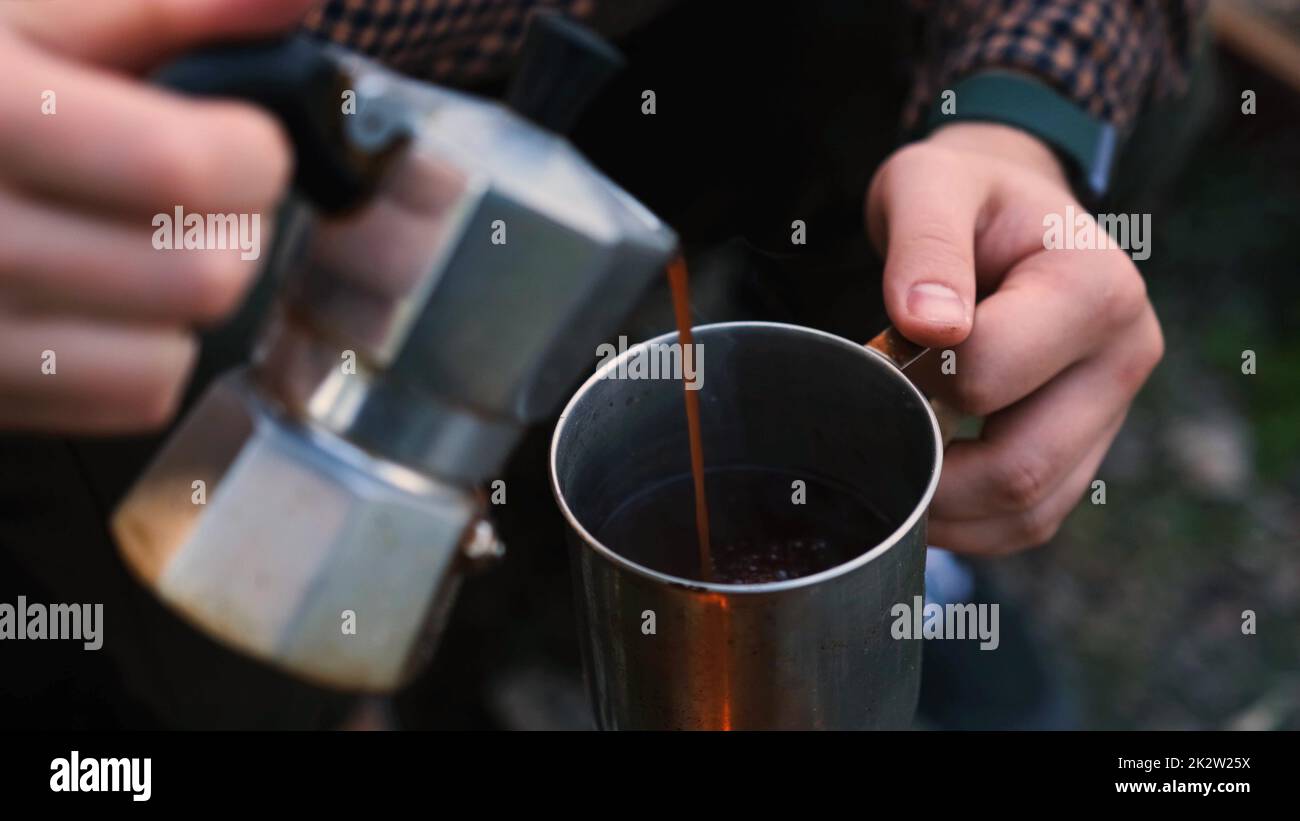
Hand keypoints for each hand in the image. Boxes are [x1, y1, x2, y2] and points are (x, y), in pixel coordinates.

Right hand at [0, 0, 313, 432]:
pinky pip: (134, 398)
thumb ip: (162, 6)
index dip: (251, 155)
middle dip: (234, 230)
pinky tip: (111, 303)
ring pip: (176, 352)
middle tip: (199, 197)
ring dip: (189, 302)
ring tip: (148, 246)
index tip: (240, 139)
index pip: (182, 169)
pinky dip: (150, 356)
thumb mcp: (17, 14)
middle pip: (206, 275)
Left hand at [866, 122, 1164, 554]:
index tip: (880, 354)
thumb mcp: (930, 184)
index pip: (988, 373)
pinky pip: (1029, 521)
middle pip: (1020, 468)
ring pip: (1028, 512)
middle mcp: (1125, 359)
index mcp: (1098, 288)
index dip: (913, 378)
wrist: (1008, 212)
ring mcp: (1112, 414)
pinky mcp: (1086, 451)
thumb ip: (925, 243)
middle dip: (926, 468)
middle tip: (866, 430)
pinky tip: (921, 485)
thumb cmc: (965, 196)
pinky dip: (968, 524)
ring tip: (887, 462)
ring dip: (944, 512)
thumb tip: (928, 326)